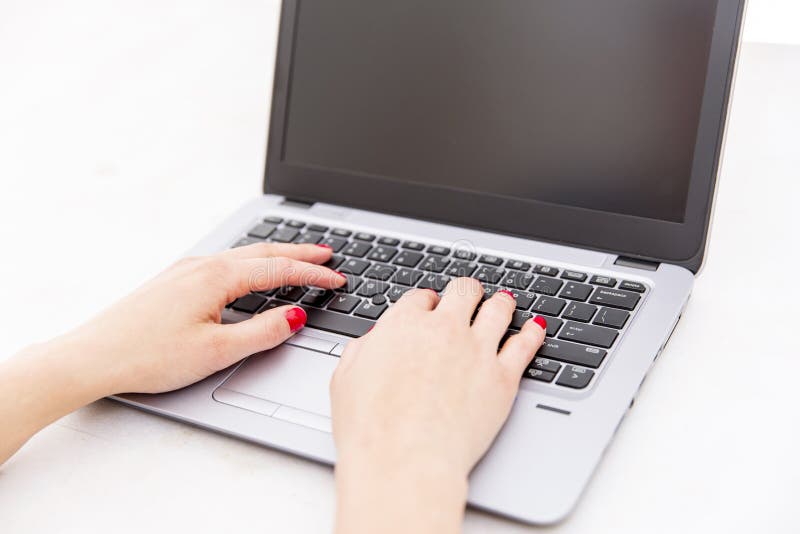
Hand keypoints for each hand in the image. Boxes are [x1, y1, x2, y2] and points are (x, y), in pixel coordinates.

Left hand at [72, 242, 345, 394]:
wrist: (92, 356)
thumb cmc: (148, 356)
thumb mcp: (216, 352)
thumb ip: (263, 332)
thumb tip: (295, 316)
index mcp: (216, 277)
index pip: (279, 269)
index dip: (313, 273)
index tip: (338, 278)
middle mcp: (201, 265)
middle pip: (263, 252)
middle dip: (299, 251)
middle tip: (328, 252)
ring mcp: (185, 270)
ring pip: (243, 255)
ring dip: (276, 254)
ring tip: (299, 257)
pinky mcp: (174, 280)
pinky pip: (224, 262)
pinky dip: (251, 262)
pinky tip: (251, 272)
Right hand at [331, 277, 545, 533]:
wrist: (404, 461)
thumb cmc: (370, 429)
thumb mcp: (346, 380)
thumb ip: (362, 352)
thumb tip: (372, 344)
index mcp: (404, 324)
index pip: (422, 297)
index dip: (427, 301)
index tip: (431, 307)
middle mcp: (444, 328)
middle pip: (464, 291)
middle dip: (465, 292)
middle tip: (468, 296)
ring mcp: (477, 350)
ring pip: (499, 309)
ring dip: (501, 303)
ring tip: (504, 303)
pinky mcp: (503, 378)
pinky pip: (526, 344)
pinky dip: (533, 332)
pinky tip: (536, 329)